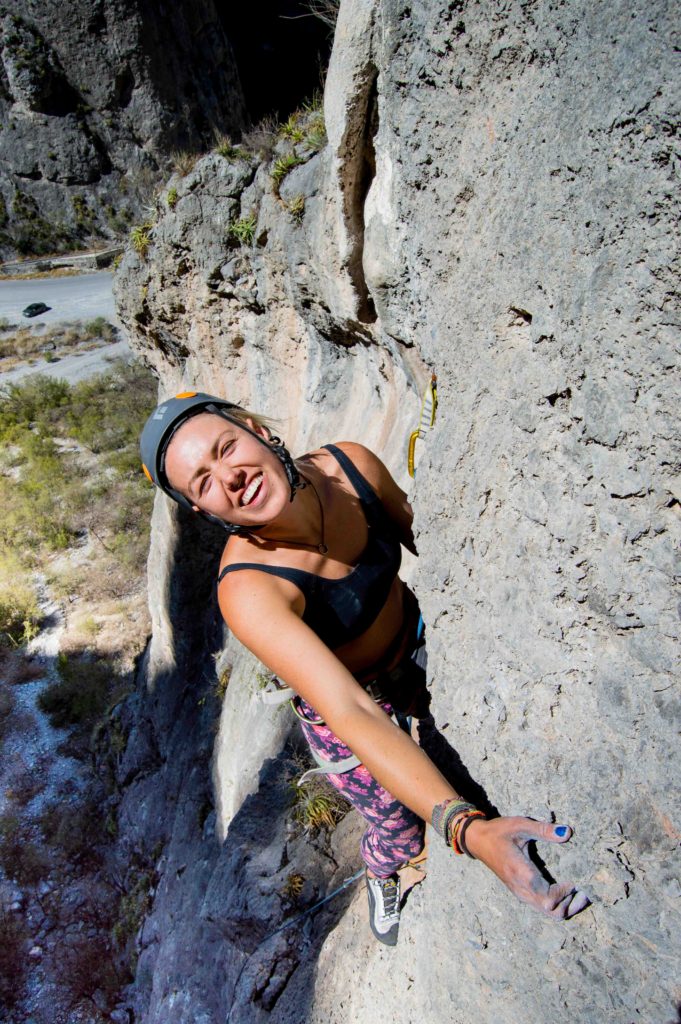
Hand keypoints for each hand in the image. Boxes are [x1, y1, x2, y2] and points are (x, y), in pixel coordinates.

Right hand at [463, 816, 589, 918]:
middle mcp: (520, 888)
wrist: (477, 841)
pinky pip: (541, 907)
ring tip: (577, 894)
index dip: (563, 894)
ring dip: (564, 907)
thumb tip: (567, 832)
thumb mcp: (520, 825)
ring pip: (546, 912)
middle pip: (550, 912)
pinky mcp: (520, 892)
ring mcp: (519, 893)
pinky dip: (556, 904)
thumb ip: (543, 830)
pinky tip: (563, 892)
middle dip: (569, 905)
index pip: (547, 898)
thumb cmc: (498, 831)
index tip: (573, 882)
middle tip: (583, 893)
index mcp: (520, 873)